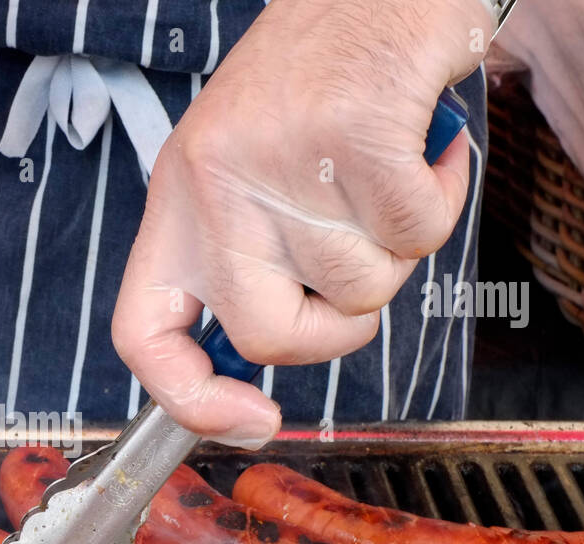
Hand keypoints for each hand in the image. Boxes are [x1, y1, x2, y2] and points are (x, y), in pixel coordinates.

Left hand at [111, 0, 494, 443]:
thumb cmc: (315, 84)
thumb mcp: (242, 176)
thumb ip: (243, 264)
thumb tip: (254, 370)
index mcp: (176, 206)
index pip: (143, 332)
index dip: (188, 401)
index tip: (252, 419)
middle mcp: (211, 188)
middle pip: (267, 335)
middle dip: (334, 327)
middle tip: (358, 263)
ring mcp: (276, 163)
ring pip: (359, 289)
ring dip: (396, 246)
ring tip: (385, 172)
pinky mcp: (351, 135)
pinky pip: (416, 233)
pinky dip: (440, 198)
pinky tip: (424, 145)